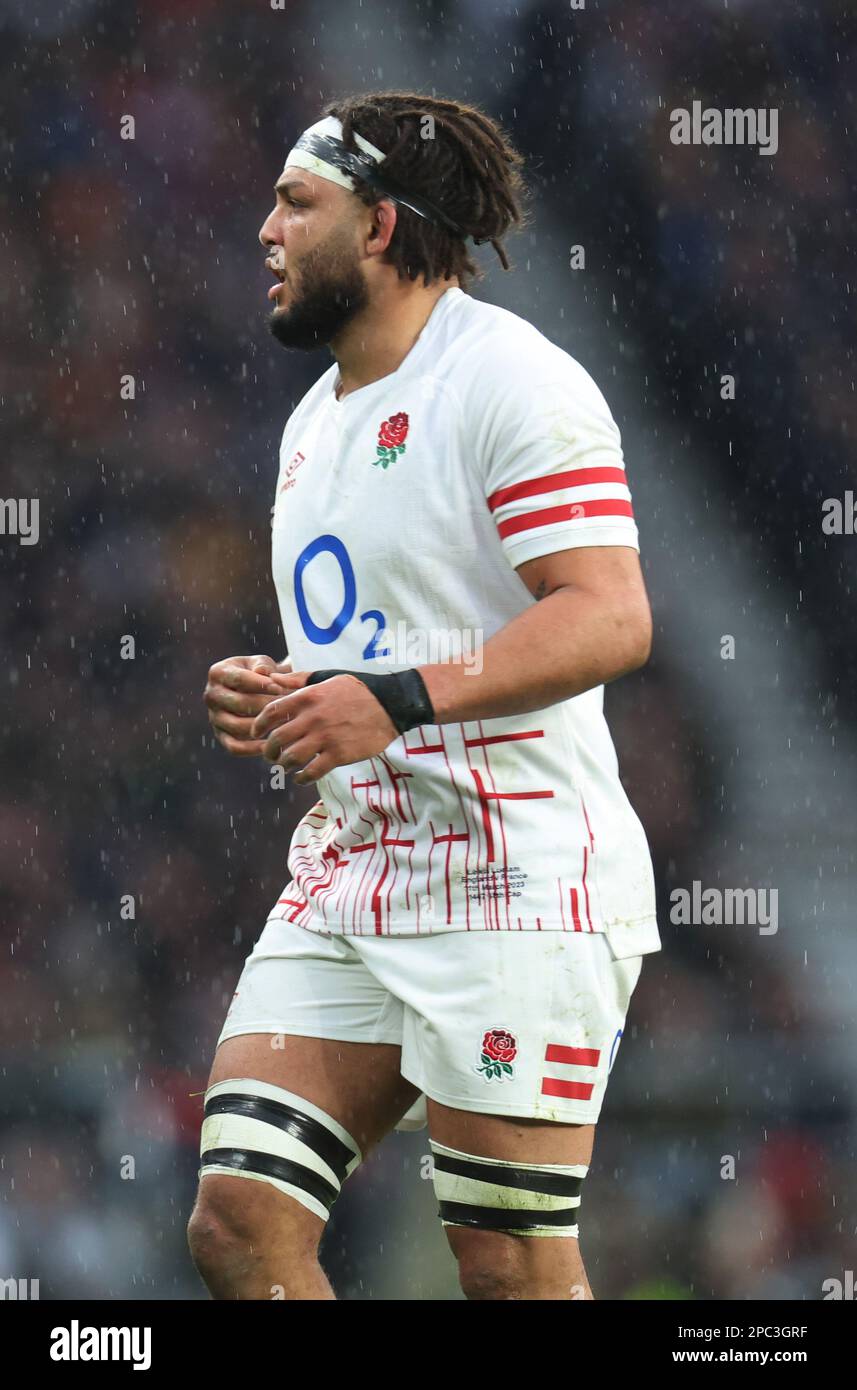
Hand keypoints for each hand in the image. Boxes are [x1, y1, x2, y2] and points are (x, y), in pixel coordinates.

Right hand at [204, 654, 293, 756]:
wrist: (259, 690)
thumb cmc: (263, 673)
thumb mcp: (264, 663)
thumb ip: (264, 665)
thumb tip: (262, 672)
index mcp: (218, 672)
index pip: (239, 679)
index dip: (262, 685)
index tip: (280, 689)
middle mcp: (211, 695)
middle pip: (240, 704)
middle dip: (266, 706)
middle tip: (287, 709)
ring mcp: (214, 717)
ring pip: (238, 726)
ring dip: (263, 727)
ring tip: (283, 724)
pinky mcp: (221, 736)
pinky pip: (235, 747)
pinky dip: (253, 749)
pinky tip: (272, 744)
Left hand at [251, 672, 398, 783]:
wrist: (390, 705)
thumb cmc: (358, 690)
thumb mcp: (327, 677)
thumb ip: (297, 679)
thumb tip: (271, 677)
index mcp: (308, 697)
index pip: (272, 712)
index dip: (259, 725)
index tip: (256, 733)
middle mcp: (313, 717)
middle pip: (278, 739)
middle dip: (269, 751)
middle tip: (270, 755)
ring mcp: (326, 737)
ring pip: (291, 758)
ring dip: (284, 765)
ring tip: (286, 766)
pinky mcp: (339, 755)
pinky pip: (312, 772)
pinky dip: (302, 778)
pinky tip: (301, 777)